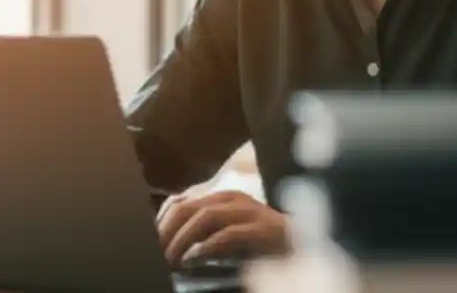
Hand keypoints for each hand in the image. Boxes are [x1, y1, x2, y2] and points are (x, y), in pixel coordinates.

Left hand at [156, 190, 289, 266]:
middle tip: (155, 254)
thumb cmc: (264, 244)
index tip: (149, 244)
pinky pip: (229, 233)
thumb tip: (169, 242)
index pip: (180, 202)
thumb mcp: (227, 234)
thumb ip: (204, 231)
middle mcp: (234, 198)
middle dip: (166, 231)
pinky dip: (207, 246)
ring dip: (182, 239)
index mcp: (223, 197)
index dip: (160, 223)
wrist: (306, 247)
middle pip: (188, 207)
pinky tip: (193, 259)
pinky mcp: (263, 229)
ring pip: (205, 216)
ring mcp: (250, 211)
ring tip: (171, 260)